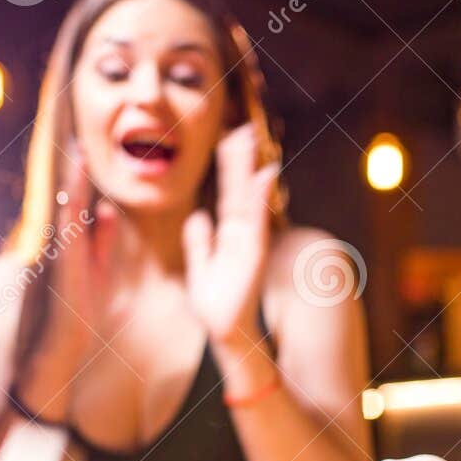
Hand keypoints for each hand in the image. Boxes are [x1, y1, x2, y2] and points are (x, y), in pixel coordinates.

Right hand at [38, 155, 117, 359]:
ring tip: (77, 155)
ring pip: (67, 212)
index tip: (82, 146)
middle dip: (74, 170)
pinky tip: (74, 197)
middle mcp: (64, 243)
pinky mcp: (65, 268)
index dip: (80, 175)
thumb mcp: (101, 268)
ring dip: (72, 185)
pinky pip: (68, 238)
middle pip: (70, 198)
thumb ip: (103, 239)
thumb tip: (107, 208)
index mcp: (74, 241)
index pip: (78, 200)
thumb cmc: (83, 308)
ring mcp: (61, 254)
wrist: (68, 341)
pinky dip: (71, 216)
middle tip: (75, 139)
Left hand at [183, 124, 279, 347]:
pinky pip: (256, 220)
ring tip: (250, 141)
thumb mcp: (200, 267)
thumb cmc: (215, 305)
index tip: (228, 138)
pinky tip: (264, 176)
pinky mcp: (253, 254)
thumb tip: (197, 216)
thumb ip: (199, 242)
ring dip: (250, 169)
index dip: (229, 167)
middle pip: (239, 189)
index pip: (228, 193)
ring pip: (248, 198)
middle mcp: (241, 234)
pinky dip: (260, 199)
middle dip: (240, 159)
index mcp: (227, 235)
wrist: (226, 332)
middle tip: (242, 127)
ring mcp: (249, 242)